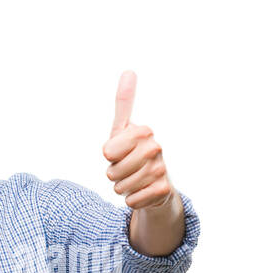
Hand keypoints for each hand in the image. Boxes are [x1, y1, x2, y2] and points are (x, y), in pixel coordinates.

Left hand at [103, 71, 174, 209]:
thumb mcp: (123, 129)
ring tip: (133, 178)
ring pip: (120, 188)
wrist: (155, 182)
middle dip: (113, 174)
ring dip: (122, 187)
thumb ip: (124, 103)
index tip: (117, 151)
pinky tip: (142, 192)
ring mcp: (161, 169)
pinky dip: (131, 200)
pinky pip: (131, 201)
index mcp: (143, 132)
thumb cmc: (133, 153)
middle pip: (112, 172)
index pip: (108, 151)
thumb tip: (128, 71)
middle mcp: (155, 148)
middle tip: (125, 168)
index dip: (108, 156)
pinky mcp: (163, 190)